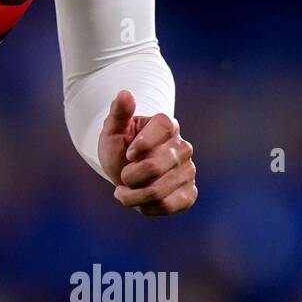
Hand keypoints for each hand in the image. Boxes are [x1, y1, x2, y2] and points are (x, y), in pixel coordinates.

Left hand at [98, 89, 196, 217]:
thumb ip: (118, 113)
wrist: (126, 173)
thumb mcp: (113, 130)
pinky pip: (169, 205)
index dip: (142, 143)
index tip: (128, 153)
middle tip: (122, 175)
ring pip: (159, 190)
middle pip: (155, 165)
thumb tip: (125, 93)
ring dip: (132, 196)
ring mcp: (189, 171)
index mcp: (168, 125)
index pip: (164, 127)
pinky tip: (139, 202)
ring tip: (124, 191)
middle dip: (129, 175)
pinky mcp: (189, 193)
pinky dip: (146, 207)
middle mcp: (183, 147)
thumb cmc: (120, 148)